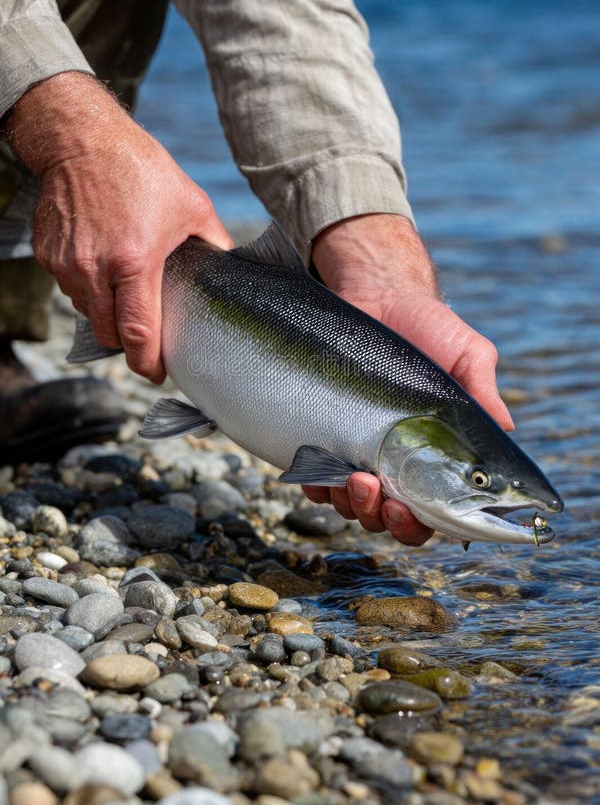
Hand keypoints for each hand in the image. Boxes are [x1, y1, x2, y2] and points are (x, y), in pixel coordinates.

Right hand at [6, 72, 231, 381]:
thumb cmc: (140, 170)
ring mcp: (66, 264)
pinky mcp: (48, 256)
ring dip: (107, 313)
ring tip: (127, 292)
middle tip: (148, 338)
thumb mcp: (193, 206)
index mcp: (134, 262)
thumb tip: (232, 273)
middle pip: (109, 334)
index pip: (136, 333)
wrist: (82, 140)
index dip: (148, 362)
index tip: (157, 374)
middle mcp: (94, 269)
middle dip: (128, 342)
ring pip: (87, 313)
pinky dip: (88, 289)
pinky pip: (70, 289)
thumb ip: (215, 246)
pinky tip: (105, 266)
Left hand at [308, 213, 513, 545]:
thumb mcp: (466, 354)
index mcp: (435, 456)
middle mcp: (395, 462)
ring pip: (350, 505)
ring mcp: (355, 452)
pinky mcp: (321, 435)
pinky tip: (314, 473)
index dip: (419, 524)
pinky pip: (314, 476)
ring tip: (351, 478)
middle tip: (373, 487)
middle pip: (387, 519)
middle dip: (380, 517)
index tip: (407, 508)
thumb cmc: (427, 327)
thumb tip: (504, 430)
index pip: (431, 513)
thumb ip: (482, 393)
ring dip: (349, 504)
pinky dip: (314, 483)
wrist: (376, 294)